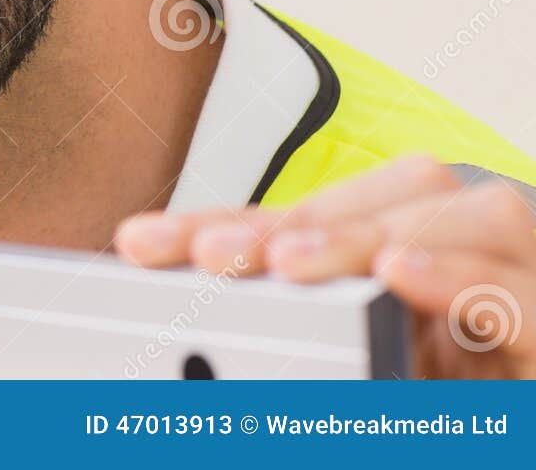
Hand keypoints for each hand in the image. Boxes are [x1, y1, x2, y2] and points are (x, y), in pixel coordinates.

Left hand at [114, 155, 534, 377]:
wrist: (497, 439)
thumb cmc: (430, 417)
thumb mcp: (347, 392)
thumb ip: (286, 364)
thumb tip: (179, 358)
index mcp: (413, 277)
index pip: (317, 227)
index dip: (229, 225)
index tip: (141, 243)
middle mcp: (473, 275)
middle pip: (398, 198)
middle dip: (296, 218)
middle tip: (211, 253)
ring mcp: (524, 303)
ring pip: (477, 219)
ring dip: (371, 234)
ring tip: (290, 263)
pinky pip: (531, 299)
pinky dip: (469, 282)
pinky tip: (404, 275)